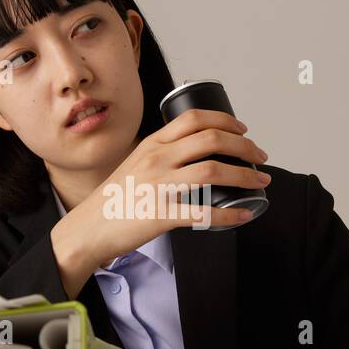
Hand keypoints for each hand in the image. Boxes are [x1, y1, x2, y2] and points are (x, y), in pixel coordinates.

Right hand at [50, 109, 269, 296]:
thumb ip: (160, 156)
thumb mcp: (134, 164)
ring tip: (261, 181)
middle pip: (211, 140)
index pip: (194, 119)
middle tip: (260, 156)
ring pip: (213, 171)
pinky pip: (205, 213)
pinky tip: (244, 214)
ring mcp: (159, 187)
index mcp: (152, 144)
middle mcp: (156, 160)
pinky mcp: (161, 215)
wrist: (87, 229)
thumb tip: (191, 154)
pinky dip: (231, 214)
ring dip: (245, 175)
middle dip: (245, 147)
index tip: (243, 131)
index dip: (225, 120)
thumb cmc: (113, 200)